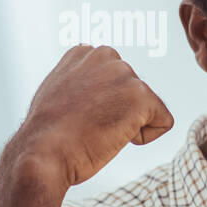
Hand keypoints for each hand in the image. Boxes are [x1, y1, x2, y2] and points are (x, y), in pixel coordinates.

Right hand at [14, 44, 174, 190]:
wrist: (43, 154)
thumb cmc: (48, 135)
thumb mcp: (59, 94)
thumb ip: (82, 82)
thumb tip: (97, 89)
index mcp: (85, 53)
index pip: (117, 83)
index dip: (102, 107)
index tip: (78, 115)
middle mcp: (105, 56)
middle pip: (135, 95)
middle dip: (118, 114)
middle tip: (87, 125)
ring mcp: (124, 74)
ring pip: (147, 109)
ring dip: (127, 126)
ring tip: (97, 129)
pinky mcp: (141, 95)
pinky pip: (163, 122)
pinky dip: (144, 137)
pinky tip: (115, 136)